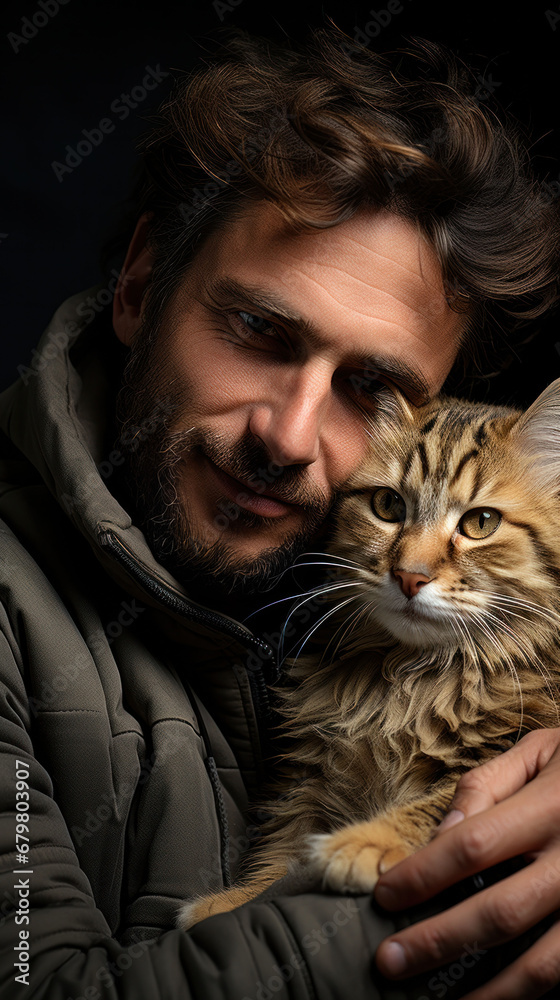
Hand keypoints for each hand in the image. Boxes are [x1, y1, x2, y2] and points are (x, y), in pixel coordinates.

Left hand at [373, 727, 559, 998]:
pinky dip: (529, 993)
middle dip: (438, 941)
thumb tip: (443, 831)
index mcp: (551, 807)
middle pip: (500, 913)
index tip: (384, 896)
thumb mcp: (541, 753)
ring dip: (487, 992)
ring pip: (542, 964)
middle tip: (389, 960)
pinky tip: (496, 998)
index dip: (422, 875)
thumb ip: (488, 785)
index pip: (472, 845)